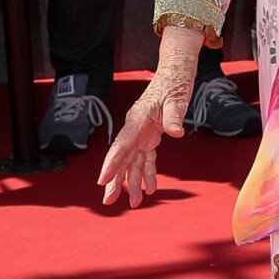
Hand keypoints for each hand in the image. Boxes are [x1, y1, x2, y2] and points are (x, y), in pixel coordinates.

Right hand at [97, 26, 200, 208]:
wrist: (175, 75)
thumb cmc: (174, 85)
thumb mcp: (176, 99)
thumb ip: (174, 116)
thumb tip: (175, 132)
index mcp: (136, 121)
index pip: (120, 146)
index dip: (111, 164)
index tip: (102, 181)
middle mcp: (134, 130)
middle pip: (121, 159)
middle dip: (115, 181)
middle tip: (109, 202)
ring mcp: (141, 135)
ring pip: (132, 163)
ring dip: (133, 183)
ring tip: (135, 203)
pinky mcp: (150, 138)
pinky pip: (145, 159)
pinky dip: (147, 173)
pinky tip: (151, 187)